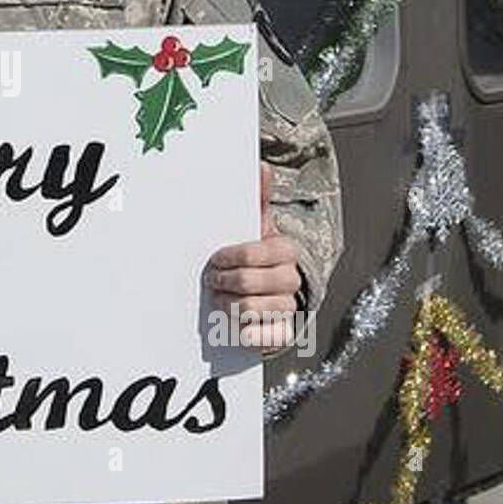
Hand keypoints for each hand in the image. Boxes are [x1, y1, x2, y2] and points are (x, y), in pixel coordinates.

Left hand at [204, 162, 302, 353]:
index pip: (253, 253)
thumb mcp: (255, 227)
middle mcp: (291, 280)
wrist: (271, 293)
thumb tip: (260, 166)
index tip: (214, 259)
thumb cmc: (256, 256)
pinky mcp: (282, 334)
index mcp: (285, 250)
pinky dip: (245, 333)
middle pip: (247, 283)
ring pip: (250, 310)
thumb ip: (256, 199)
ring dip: (227, 306)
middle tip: (211, 281)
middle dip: (223, 282)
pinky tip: (234, 324)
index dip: (227, 257)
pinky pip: (263, 338)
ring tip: (218, 300)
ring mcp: (288, 308)